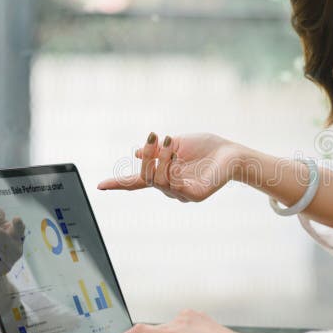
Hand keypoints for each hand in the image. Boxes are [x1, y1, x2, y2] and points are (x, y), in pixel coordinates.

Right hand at [98, 132, 242, 202]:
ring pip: (157, 181)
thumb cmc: (207, 147)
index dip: (118, 183)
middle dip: (146, 157)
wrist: (233, 152)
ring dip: (159, 159)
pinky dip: (169, 167)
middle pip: (145, 178)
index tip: (99, 186)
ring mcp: (182, 194)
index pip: (137, 182)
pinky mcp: (195, 196)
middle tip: (152, 136)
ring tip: (168, 143)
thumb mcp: (177, 143)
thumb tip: (136, 151)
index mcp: (165, 175)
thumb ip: (157, 150)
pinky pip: (173, 185)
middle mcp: (171, 188)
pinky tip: (175, 154)